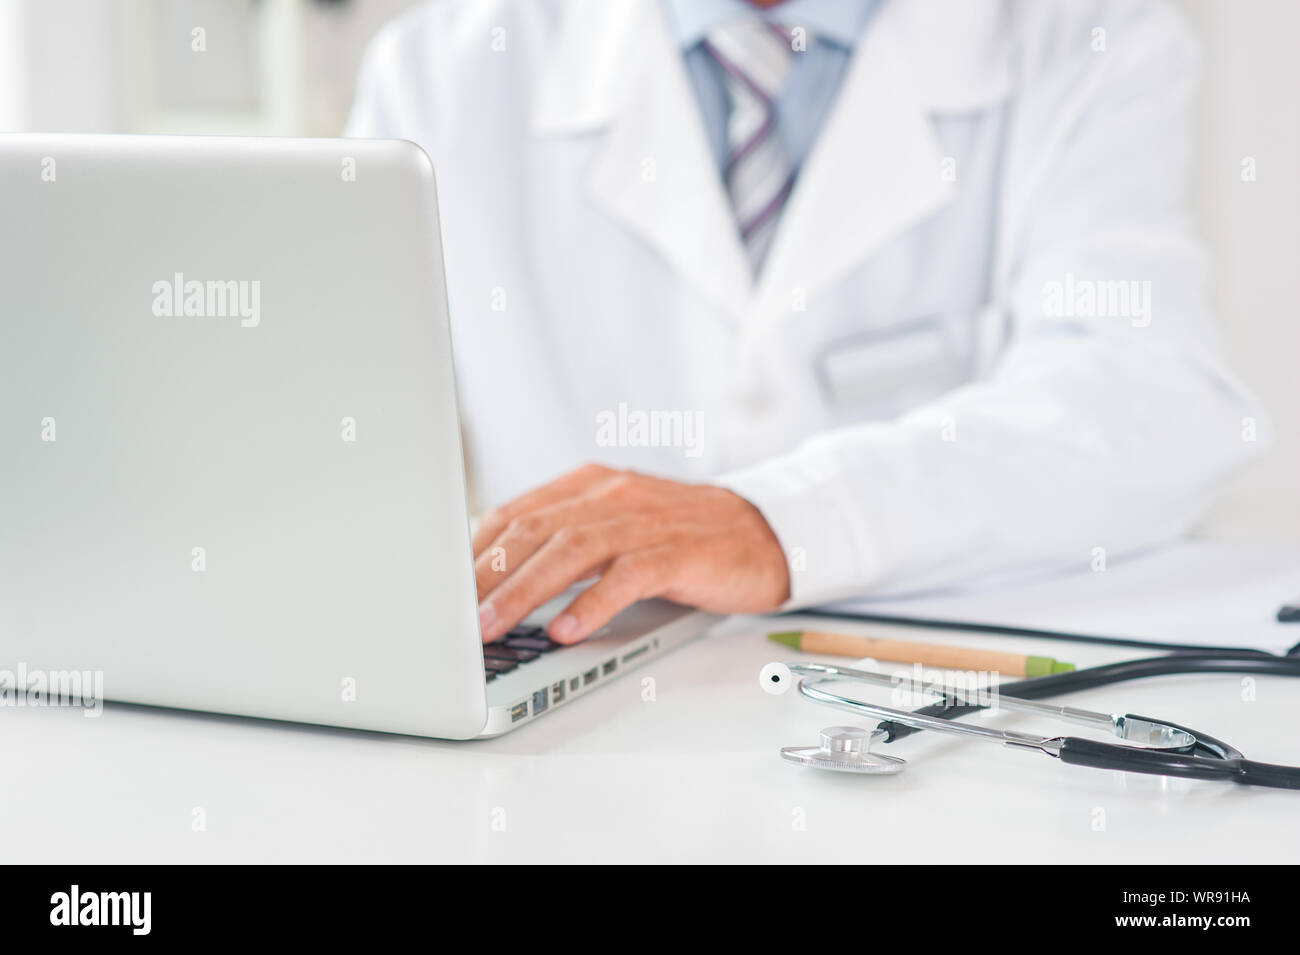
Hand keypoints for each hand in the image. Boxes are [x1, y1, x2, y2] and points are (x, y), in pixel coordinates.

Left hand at [473, 464, 789, 643]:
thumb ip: (565, 540)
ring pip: (572, 550)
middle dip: (488, 573)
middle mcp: (612, 494)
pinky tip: (565, 629)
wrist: (763, 531)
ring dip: (525, 590)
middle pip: (535, 529)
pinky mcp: (679, 552)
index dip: (474, 548)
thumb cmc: (681, 537)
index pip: (516, 511)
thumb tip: (498, 579)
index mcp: (590, 485)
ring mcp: (646, 521)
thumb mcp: (617, 525)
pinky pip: (627, 576)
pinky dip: (592, 604)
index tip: (443, 586)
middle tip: (453, 614)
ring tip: (494, 626)